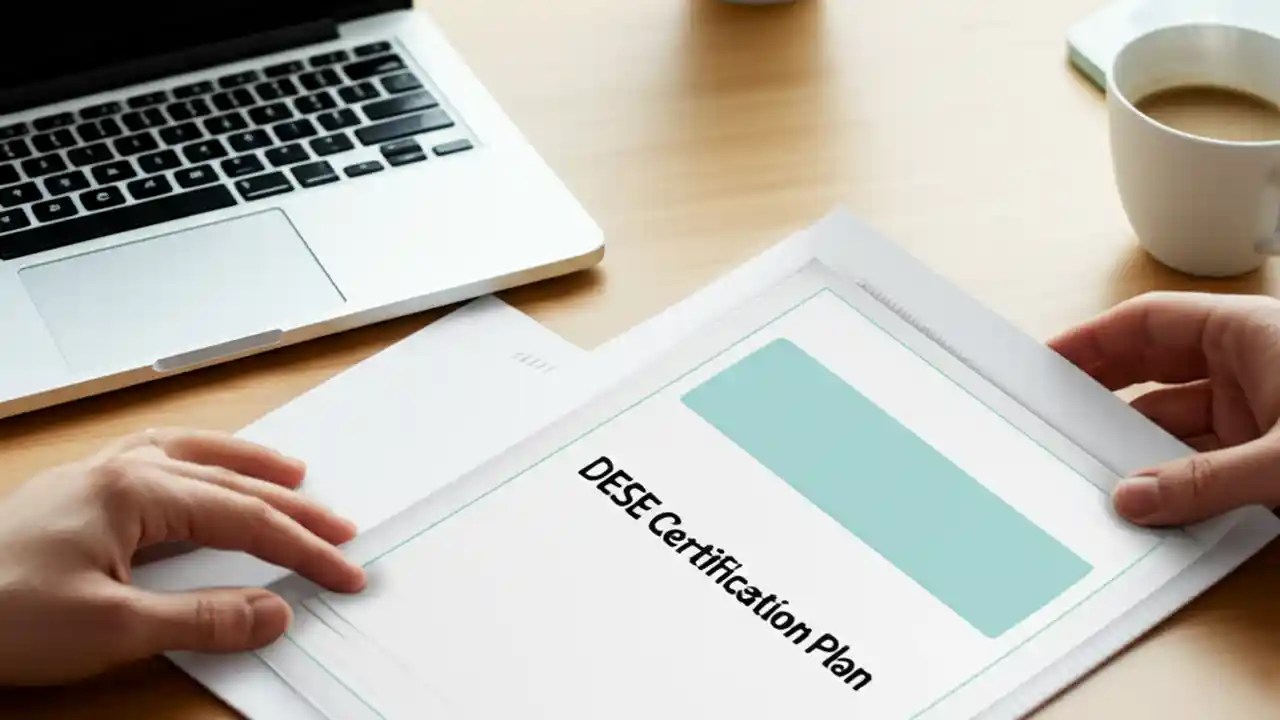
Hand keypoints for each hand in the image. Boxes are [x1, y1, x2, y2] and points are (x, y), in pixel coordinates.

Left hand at [0, 429, 364, 684]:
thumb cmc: (1, 617)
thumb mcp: (114, 630)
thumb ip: (204, 617)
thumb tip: (275, 611)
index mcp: (133, 491)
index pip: (244, 518)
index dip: (302, 548)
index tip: (343, 570)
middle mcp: (118, 469)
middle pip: (228, 480)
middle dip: (292, 507)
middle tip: (341, 529)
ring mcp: (94, 475)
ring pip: (191, 453)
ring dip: (247, 464)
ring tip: (292, 475)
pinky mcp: (75, 492)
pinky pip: (153, 455)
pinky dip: (196, 457)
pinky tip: (204, 467)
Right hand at [1050, 292, 1279, 525]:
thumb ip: (1208, 482)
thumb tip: (1131, 501)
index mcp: (1247, 332)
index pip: (1149, 321)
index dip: (1094, 338)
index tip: (1048, 361)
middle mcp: (1247, 363)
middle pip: (1155, 367)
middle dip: (1105, 391)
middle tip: (1054, 414)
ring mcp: (1259, 407)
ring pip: (1178, 420)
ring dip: (1142, 447)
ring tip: (1097, 473)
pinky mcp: (1268, 449)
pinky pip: (1207, 459)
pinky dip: (1178, 479)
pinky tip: (1149, 502)